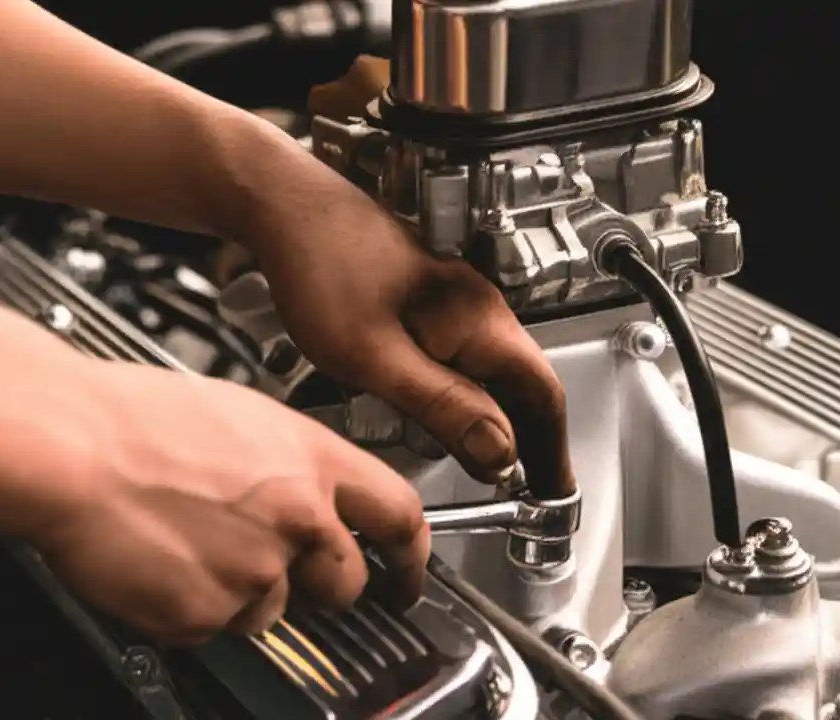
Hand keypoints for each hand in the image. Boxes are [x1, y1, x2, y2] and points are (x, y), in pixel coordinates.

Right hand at [32, 363, 429, 645]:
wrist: (71, 448)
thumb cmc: (135, 418)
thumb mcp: (239, 415)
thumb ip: (286, 464)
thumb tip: (298, 490)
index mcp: (312, 461)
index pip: (401, 517)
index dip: (412, 554)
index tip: (409, 572)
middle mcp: (298, 520)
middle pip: (345, 581)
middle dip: (324, 586)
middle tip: (281, 568)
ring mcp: (255, 573)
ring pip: (272, 608)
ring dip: (243, 591)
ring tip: (190, 543)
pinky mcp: (206, 614)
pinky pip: (213, 626)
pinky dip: (192, 606)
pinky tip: (162, 562)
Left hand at [232, 145, 574, 496]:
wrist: (286, 206)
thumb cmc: (321, 266)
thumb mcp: (375, 357)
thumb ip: (442, 407)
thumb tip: (498, 452)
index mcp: (478, 321)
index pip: (543, 396)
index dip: (553, 451)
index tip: (553, 492)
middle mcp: (477, 307)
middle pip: (526, 386)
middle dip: (533, 442)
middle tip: (532, 492)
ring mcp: (455, 302)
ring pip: (497, 372)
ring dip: (502, 421)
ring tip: (496, 467)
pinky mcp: (427, 300)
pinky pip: (467, 358)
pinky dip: (473, 397)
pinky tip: (452, 416)